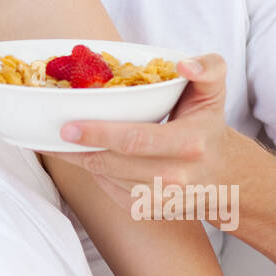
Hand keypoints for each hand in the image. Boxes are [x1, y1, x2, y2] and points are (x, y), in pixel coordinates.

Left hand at [47, 54, 232, 206]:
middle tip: (52, 134)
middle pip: (114, 164)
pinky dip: (96, 174)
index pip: (136, 140)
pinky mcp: (150, 211)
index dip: (98, 134)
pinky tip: (89, 156)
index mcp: (190, 143)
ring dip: (81, 161)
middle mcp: (177, 177)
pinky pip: (112, 192)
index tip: (68, 127)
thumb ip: (208, 68)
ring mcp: (163, 199)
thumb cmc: (207, 124)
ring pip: (109, 179)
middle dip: (78, 150)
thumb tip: (183, 64)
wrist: (224, 175)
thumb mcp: (213, 91)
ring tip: (61, 143)